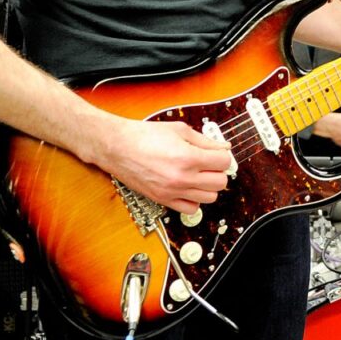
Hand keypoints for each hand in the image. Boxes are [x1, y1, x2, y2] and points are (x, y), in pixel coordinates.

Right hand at [96, 118, 232, 214]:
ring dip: (208, 186)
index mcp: (188, 157)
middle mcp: (182, 177)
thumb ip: (205, 140)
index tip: (217, 154)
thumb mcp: (179, 130)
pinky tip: (189, 187)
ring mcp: (173, 191)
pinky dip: (194, 200)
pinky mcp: (163, 200)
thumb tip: (224, 147)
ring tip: (199, 175)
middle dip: (218, 172)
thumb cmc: (143, 136)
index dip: (222, 156)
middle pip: (221, 183)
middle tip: (209, 164)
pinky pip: (191, 209)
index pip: (224, 162)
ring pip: (210, 198)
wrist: (116, 147)